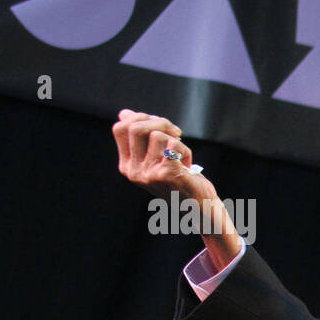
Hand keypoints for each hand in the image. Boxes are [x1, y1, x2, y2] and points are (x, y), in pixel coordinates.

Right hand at [112, 109, 239, 269]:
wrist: (198, 206)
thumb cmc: (179, 179)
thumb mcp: (156, 157)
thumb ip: (142, 137)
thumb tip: (124, 113)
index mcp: (127, 165)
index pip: (120, 128)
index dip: (140, 118)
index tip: (159, 125)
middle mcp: (133, 171)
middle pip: (136, 127)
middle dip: (159, 122)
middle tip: (176, 133)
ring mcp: (148, 173)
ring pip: (157, 135)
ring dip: (176, 139)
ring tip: (182, 155)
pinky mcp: (165, 174)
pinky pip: (173, 146)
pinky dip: (185, 151)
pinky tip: (188, 165)